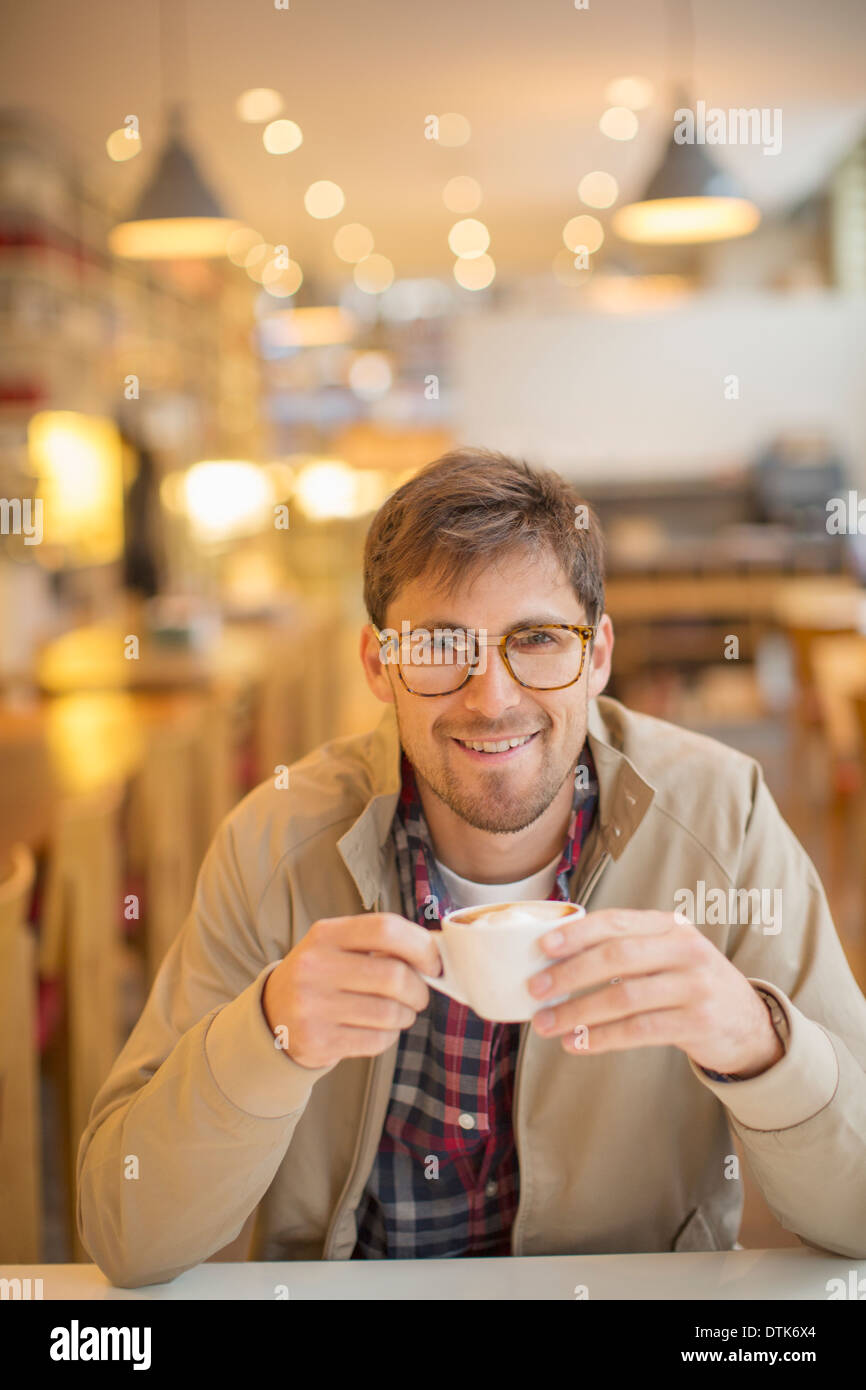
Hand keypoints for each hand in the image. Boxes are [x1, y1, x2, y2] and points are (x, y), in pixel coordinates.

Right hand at [263, 913, 439, 1069]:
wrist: (273, 1014)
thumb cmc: (322, 975)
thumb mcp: (338, 946)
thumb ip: (381, 944)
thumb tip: (434, 957)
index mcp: (326, 934)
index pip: (385, 929)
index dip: (421, 947)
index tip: (434, 964)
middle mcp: (315, 966)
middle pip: (393, 976)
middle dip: (419, 990)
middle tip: (418, 995)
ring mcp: (313, 1006)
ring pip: (389, 1012)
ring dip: (406, 1015)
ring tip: (398, 1013)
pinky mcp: (317, 1040)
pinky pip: (377, 1040)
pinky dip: (389, 1036)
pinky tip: (378, 1029)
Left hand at [527, 908, 784, 1077]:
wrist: (749, 1024)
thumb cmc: (690, 985)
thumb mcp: (668, 954)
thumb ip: (627, 948)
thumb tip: (556, 957)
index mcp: (670, 926)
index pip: (617, 922)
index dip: (577, 933)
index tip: (543, 947)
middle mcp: (685, 950)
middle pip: (616, 958)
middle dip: (569, 974)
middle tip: (535, 990)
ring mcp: (694, 986)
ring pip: (623, 997)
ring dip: (578, 1013)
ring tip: (546, 1024)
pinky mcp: (697, 1023)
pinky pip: (639, 1030)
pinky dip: (602, 1038)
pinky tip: (576, 1044)